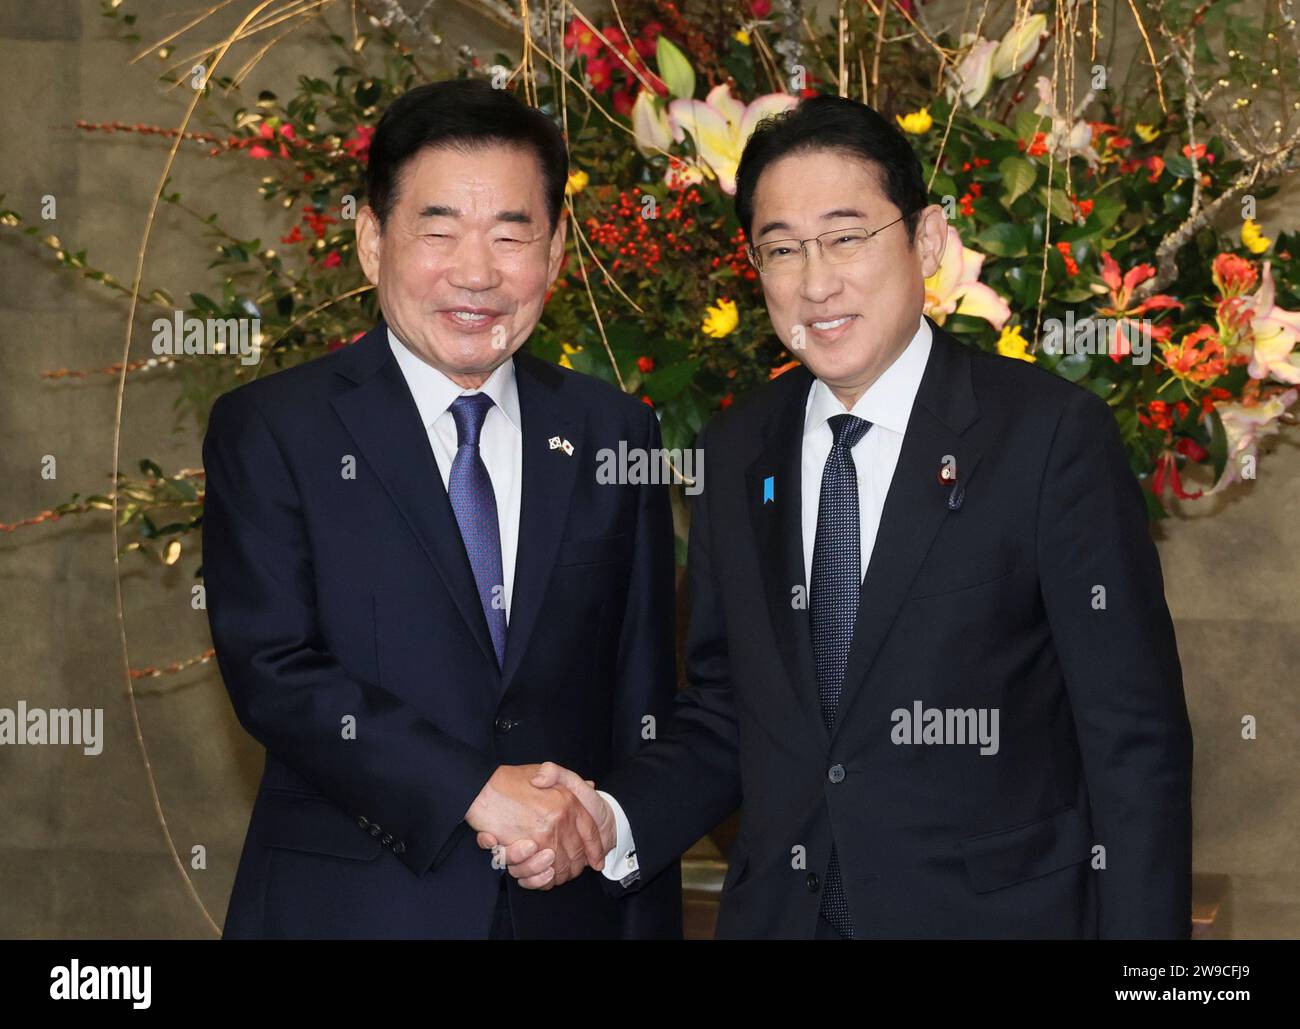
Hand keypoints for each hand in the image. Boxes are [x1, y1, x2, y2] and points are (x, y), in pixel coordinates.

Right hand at [475, 762, 615, 889]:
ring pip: (560, 867)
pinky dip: (541, 880)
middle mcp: (558, 819)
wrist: (481, 787)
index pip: (590, 830)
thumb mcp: (543, 769)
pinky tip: (542, 876)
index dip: (596, 847)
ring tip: (555, 873)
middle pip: (577, 853)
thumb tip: (590, 786)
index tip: (597, 860)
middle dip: (576, 866)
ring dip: (558, 874)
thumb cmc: (511, 779)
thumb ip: (565, 777)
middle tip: (573, 871)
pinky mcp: (525, 850)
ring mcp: (542, 836)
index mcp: (567, 801)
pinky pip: (541, 875)